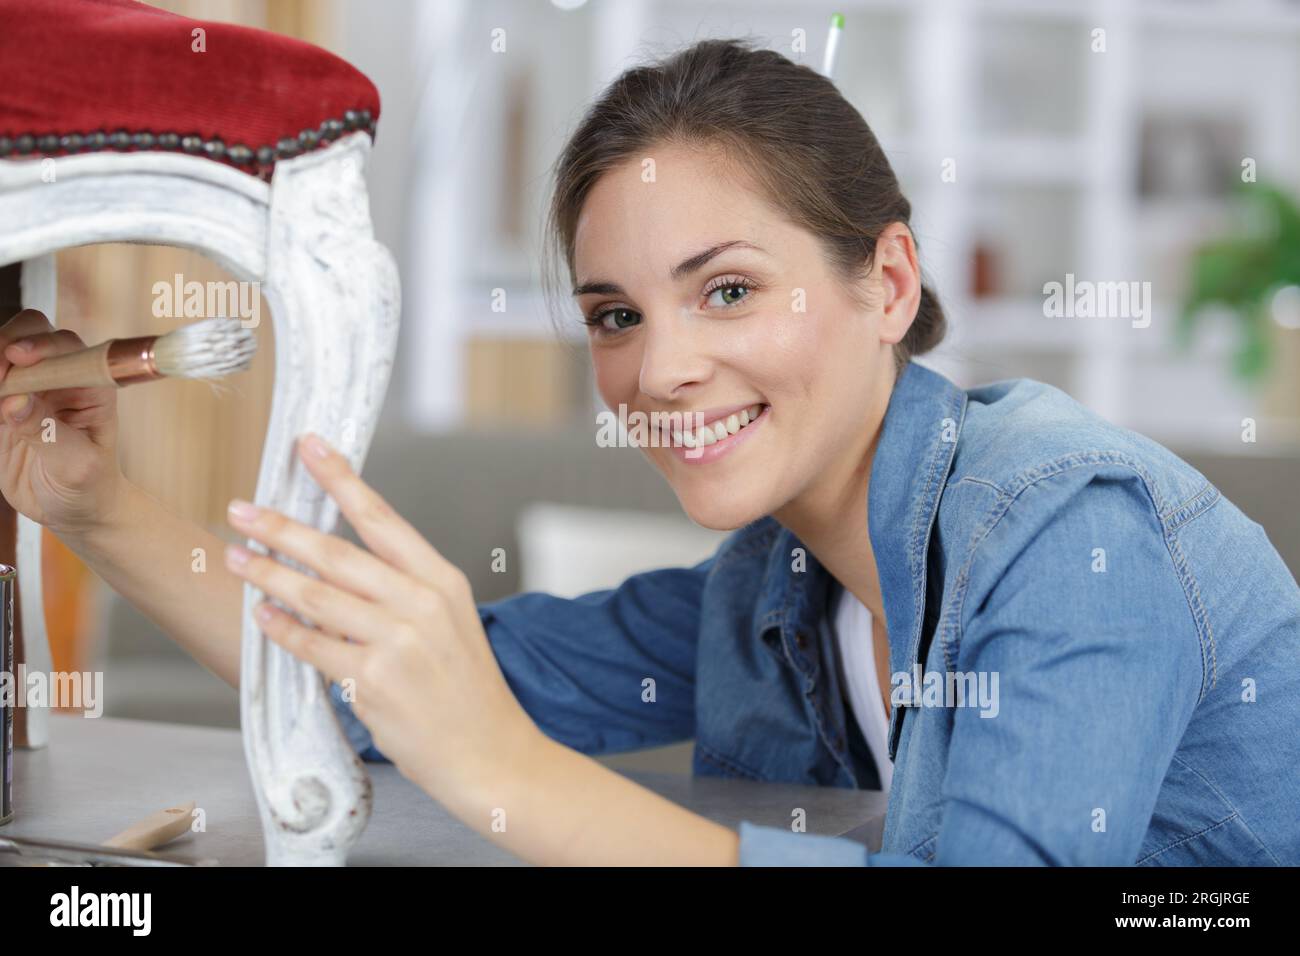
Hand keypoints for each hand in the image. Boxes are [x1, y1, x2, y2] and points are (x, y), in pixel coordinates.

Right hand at [0, 310, 124, 535]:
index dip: (40, 344)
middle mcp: (59, 377)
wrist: (74, 507)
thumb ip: (46, 432)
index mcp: (91, 384)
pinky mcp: (2, 403)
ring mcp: (28, 387)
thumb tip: (13, 401)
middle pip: (26, 333)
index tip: (17, 357)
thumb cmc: (89, 484)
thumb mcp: (76, 465)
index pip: (65, 345)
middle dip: (2, 346)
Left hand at [223, 432, 540, 807]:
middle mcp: (421, 604)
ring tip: (236, 557)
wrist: (490, 753)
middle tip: (241, 509)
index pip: (382, 518)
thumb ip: (402, 594)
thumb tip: (336, 571)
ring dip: (268, 575)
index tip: (309, 447)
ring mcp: (398, 642)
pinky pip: (312, 646)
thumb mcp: (451, 625)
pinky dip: (282, 629)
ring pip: (316, 596)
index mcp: (442, 581)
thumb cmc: (467, 691)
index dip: (341, 479)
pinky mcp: (373, 682)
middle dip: (281, 527)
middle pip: (337, 553)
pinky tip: (263, 616)